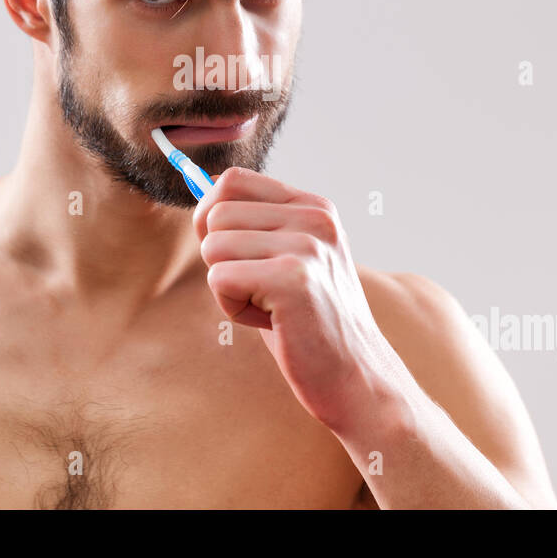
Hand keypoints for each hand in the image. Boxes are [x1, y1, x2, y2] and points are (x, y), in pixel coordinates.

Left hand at [192, 167, 409, 431]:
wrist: (355, 377)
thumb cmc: (309, 322)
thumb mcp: (290, 259)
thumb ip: (256, 226)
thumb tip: (201, 199)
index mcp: (314, 206)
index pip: (232, 180)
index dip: (212, 216)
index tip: (234, 254)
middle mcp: (314, 218)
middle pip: (215, 215)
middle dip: (220, 260)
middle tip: (261, 292)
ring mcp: (306, 246)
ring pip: (213, 247)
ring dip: (227, 288)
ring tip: (269, 307)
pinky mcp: (292, 279)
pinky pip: (219, 278)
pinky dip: (232, 308)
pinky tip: (271, 322)